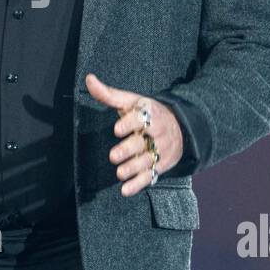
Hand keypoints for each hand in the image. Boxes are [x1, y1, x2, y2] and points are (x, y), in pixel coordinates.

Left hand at [85, 72, 184, 194]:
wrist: (180, 127)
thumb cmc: (147, 112)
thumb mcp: (132, 101)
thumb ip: (109, 94)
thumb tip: (89, 79)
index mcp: (150, 113)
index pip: (141, 118)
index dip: (129, 123)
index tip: (117, 130)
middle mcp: (157, 132)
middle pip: (143, 142)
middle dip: (129, 149)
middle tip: (113, 156)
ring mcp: (160, 150)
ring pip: (147, 161)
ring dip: (133, 168)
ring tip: (119, 173)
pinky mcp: (161, 165)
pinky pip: (151, 176)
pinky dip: (139, 184)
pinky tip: (125, 190)